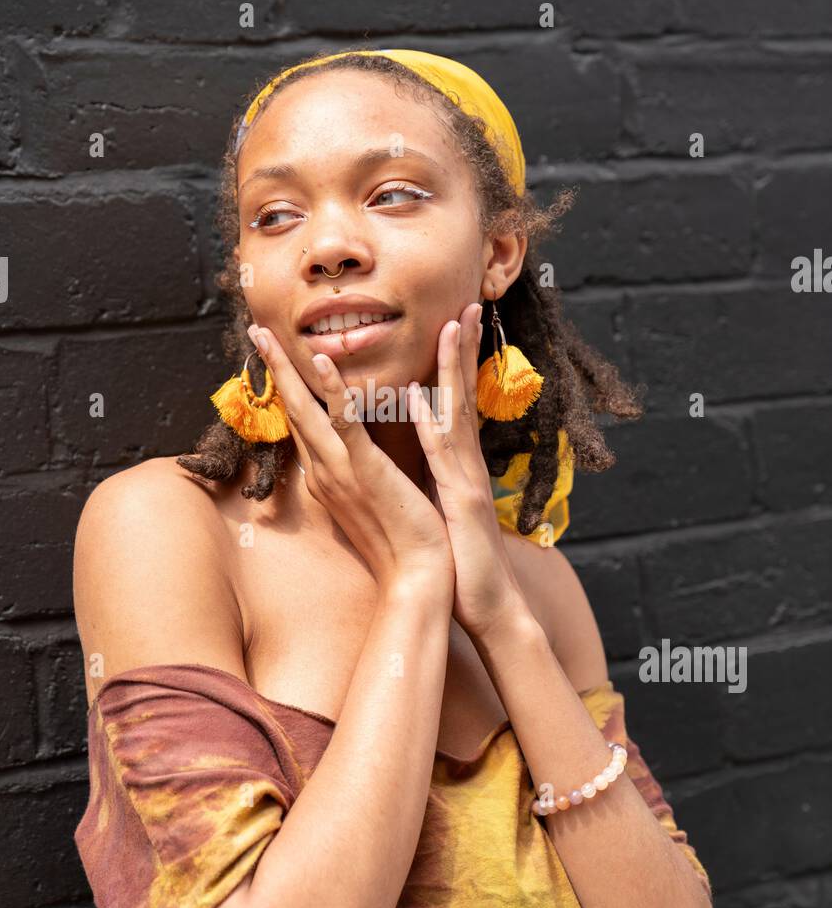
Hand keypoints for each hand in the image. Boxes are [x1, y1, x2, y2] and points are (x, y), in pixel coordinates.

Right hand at [247, 324, 454, 592]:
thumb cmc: (401, 540)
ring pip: (307, 410)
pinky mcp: (365, 471)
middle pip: (292, 409)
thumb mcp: (371, 499)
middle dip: (274, 368)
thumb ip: (358, 472)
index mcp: (329, 474)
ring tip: (266, 335)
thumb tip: (352, 456)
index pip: (302, 421)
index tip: (274, 355)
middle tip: (255, 329)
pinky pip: (344, 424)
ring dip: (287, 369)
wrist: (418, 575)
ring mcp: (342, 470)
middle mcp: (325, 470)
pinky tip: (319, 362)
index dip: (287, 386)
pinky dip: (332, 391)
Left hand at [409, 302, 529, 639]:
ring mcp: (467, 478)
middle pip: (463, 394)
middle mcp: (465, 463)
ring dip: (456, 367)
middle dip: (463, 348)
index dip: (454, 364)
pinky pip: (442, 457)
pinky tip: (421, 397)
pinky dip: (432, 424)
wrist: (486, 604)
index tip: (453, 323)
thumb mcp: (446, 508)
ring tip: (456, 325)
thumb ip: (440, 477)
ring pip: (459, 412)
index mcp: (457, 464)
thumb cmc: (461, 560)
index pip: (454, 403)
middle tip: (467, 303)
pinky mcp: (461, 501)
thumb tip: (428, 452)